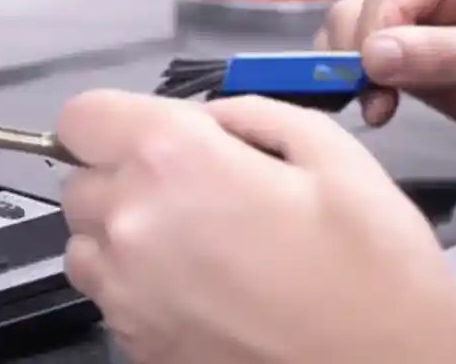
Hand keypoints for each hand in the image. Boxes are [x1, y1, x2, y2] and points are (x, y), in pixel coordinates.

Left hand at [57, 90, 455, 363]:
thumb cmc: (376, 272)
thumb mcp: (332, 154)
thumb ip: (250, 115)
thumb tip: (206, 118)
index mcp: (172, 161)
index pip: (81, 117)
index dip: (111, 119)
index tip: (146, 132)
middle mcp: (131, 225)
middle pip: (79, 180)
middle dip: (123, 174)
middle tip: (192, 189)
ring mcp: (126, 292)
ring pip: (85, 241)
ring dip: (121, 232)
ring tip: (196, 242)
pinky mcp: (135, 343)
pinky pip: (108, 294)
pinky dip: (135, 283)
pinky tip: (200, 287)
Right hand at [318, 0, 455, 160]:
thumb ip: (447, 54)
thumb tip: (373, 55)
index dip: (373, 37)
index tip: (374, 79)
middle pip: (358, 13)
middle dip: (354, 56)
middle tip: (373, 99)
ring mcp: (421, 30)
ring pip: (351, 42)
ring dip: (350, 75)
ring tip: (378, 107)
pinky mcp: (417, 68)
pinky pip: (367, 72)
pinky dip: (360, 91)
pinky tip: (380, 111)